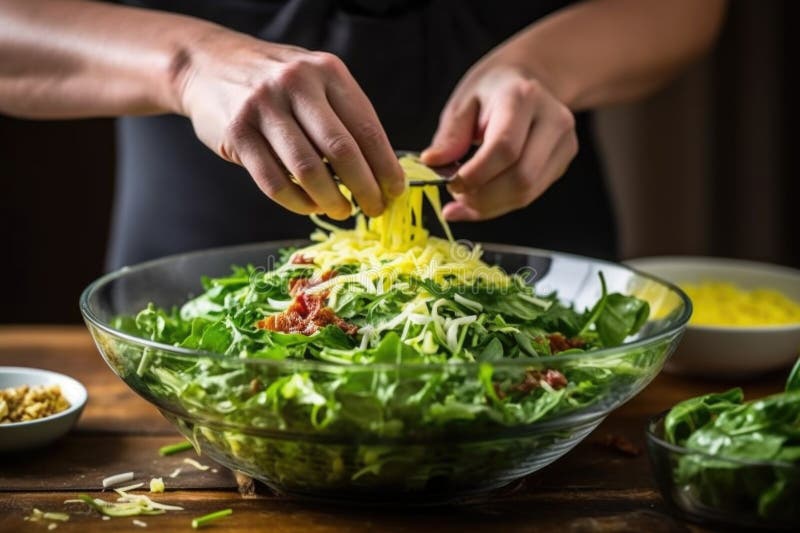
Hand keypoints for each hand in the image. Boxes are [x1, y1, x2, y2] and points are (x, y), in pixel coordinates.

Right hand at [178, 30, 404, 218]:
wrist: (210, 64)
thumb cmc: (276, 82)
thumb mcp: (315, 81)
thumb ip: (344, 116)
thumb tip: (381, 170)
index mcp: (327, 72)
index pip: (367, 128)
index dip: (385, 167)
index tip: (395, 191)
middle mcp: (296, 84)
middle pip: (342, 151)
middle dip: (364, 188)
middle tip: (374, 209)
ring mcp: (264, 107)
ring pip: (308, 170)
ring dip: (331, 200)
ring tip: (342, 210)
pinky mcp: (238, 132)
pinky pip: (274, 181)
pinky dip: (297, 202)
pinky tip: (310, 207)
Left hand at [421, 63, 577, 220]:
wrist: (527, 80)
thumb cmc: (490, 91)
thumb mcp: (463, 103)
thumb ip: (449, 135)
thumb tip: (432, 164)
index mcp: (522, 97)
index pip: (505, 148)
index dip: (476, 174)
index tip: (450, 184)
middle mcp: (552, 119)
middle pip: (521, 176)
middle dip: (483, 197)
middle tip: (456, 195)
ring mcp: (564, 142)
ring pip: (528, 192)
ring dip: (491, 206)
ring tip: (466, 198)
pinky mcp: (563, 161)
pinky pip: (531, 194)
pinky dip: (501, 205)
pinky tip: (481, 200)